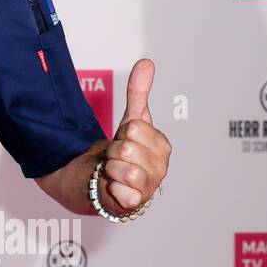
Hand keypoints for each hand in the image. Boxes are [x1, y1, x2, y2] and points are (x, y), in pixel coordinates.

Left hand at [101, 58, 171, 212]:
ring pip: (119, 168)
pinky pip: (118, 190)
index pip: (134, 128)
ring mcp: (149, 187)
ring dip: (109, 168)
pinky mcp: (134, 204)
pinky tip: (114, 188)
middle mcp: (160, 168)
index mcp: (162, 146)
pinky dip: (110, 188)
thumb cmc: (123, 151)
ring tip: (114, 171)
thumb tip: (146, 62)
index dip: (122, 133)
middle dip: (113, 151)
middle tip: (116, 157)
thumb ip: (138, 92)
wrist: (103, 180)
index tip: (124, 140)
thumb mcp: (130, 119)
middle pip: (124, 148)